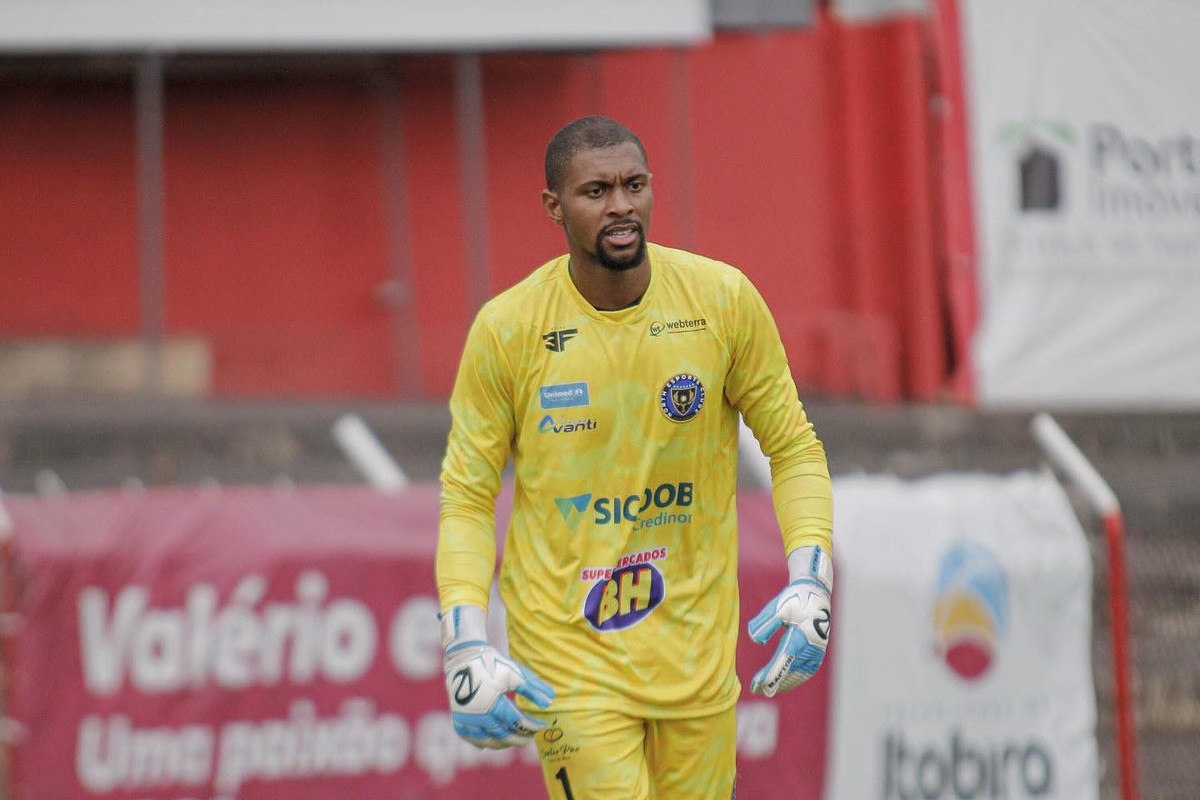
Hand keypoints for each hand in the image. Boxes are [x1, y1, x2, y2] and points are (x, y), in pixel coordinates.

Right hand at [441, 605, 554, 748]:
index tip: (542, 725)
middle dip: (519, 738)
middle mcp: (478, 716)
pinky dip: (483, 742)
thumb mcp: (515, 673)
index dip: (531, 726)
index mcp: (494, 704)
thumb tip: (550, 702)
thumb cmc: (492, 664)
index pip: (517, 722)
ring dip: (503, 743)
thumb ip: (533, 688)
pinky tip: (493, 740)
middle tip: (530, 736)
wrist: (464, 657)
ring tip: (515, 738)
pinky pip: (471, 739)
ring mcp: (466, 720)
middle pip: (503, 735)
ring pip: (487, 741)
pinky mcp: (458, 719)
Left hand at [748, 545, 831, 696]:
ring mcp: (817, 650)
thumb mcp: (778, 607)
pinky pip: (807, 670)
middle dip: (774, 683)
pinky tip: (786, 682)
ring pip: (800, 674)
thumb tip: (755, 640)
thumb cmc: (794, 598)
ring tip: (769, 690)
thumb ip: (766, 623)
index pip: (783, 661)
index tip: (756, 685)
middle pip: (791, 671)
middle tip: (757, 691)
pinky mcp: (818, 651)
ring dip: (785, 683)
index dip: (770, 675)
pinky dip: (796, 678)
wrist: (816, 591)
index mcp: (800, 636)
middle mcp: (811, 647)